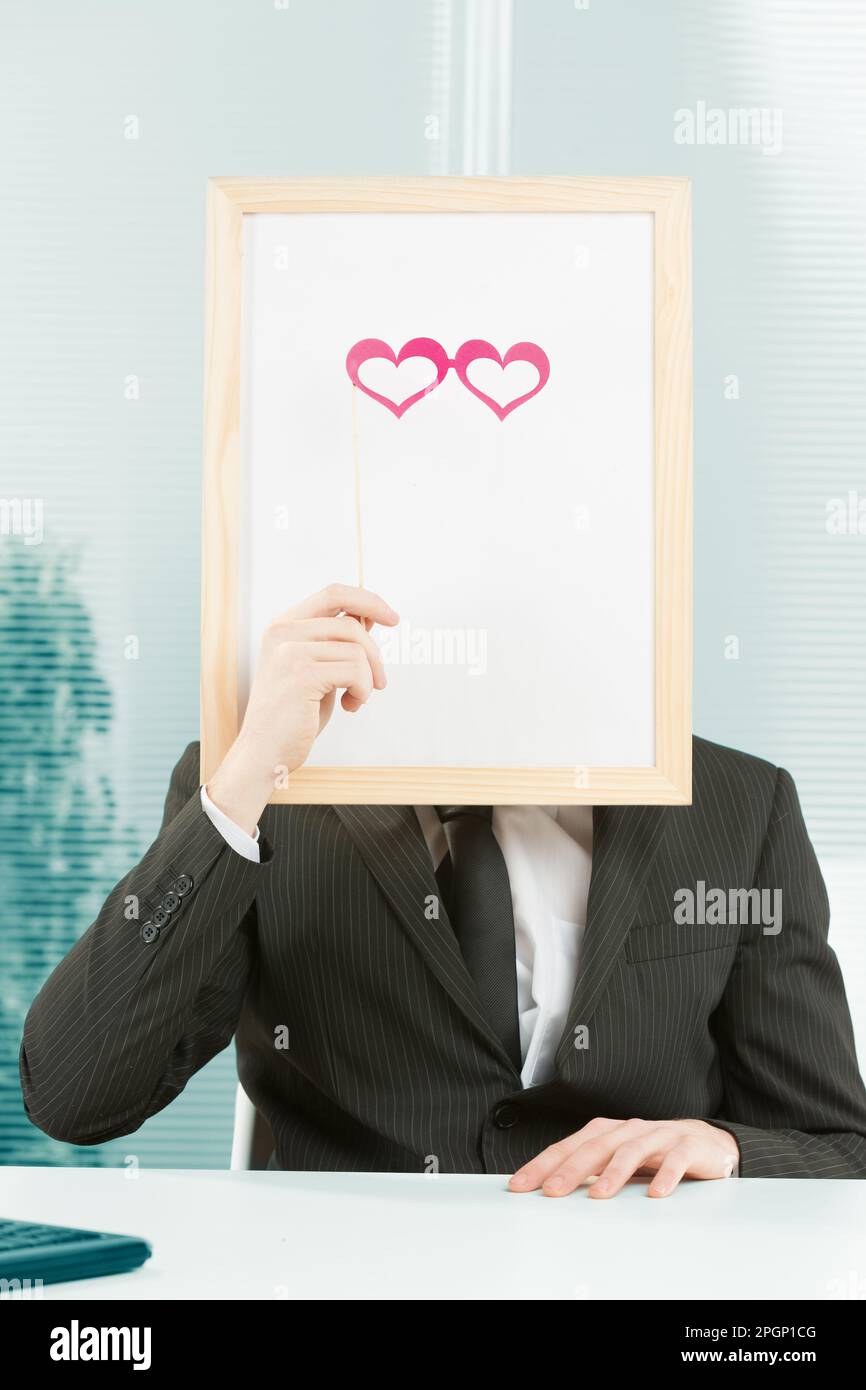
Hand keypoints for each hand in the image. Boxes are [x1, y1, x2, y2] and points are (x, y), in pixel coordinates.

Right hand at [207, 583, 398, 832]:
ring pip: (357, 649)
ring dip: (367, 679)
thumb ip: (337, 642)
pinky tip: (349, 706)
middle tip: (379, 683)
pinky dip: (362, 691)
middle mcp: (283, 631)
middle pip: (351, 623)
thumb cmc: (294, 715)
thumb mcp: (318, 670)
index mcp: (284, 625)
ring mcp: (289, 651)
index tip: (392, 617)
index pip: (334, 593)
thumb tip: (369, 614)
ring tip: (356, 699)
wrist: (264, 753)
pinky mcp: (300, 674)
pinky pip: (355, 671)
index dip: (369, 600)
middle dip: (375, 655)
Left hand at [508, 1117, 738, 1198]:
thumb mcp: (618, 1160)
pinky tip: (656, 1194)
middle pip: (595, 1147)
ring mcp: (658, 1136)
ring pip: (631, 1151)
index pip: (569, 1147)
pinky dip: (666, 1176)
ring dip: (613, 1173)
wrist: (706, 1141)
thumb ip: (591, 1170)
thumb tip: (550, 1187)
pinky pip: (675, 1160)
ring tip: (599, 1196)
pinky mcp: (686, 1147)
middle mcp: (629, 1130)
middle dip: (570, 1169)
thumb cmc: (654, 1153)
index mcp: (608, 1132)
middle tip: (551, 1191)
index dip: (543, 1164)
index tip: (520, 1185)